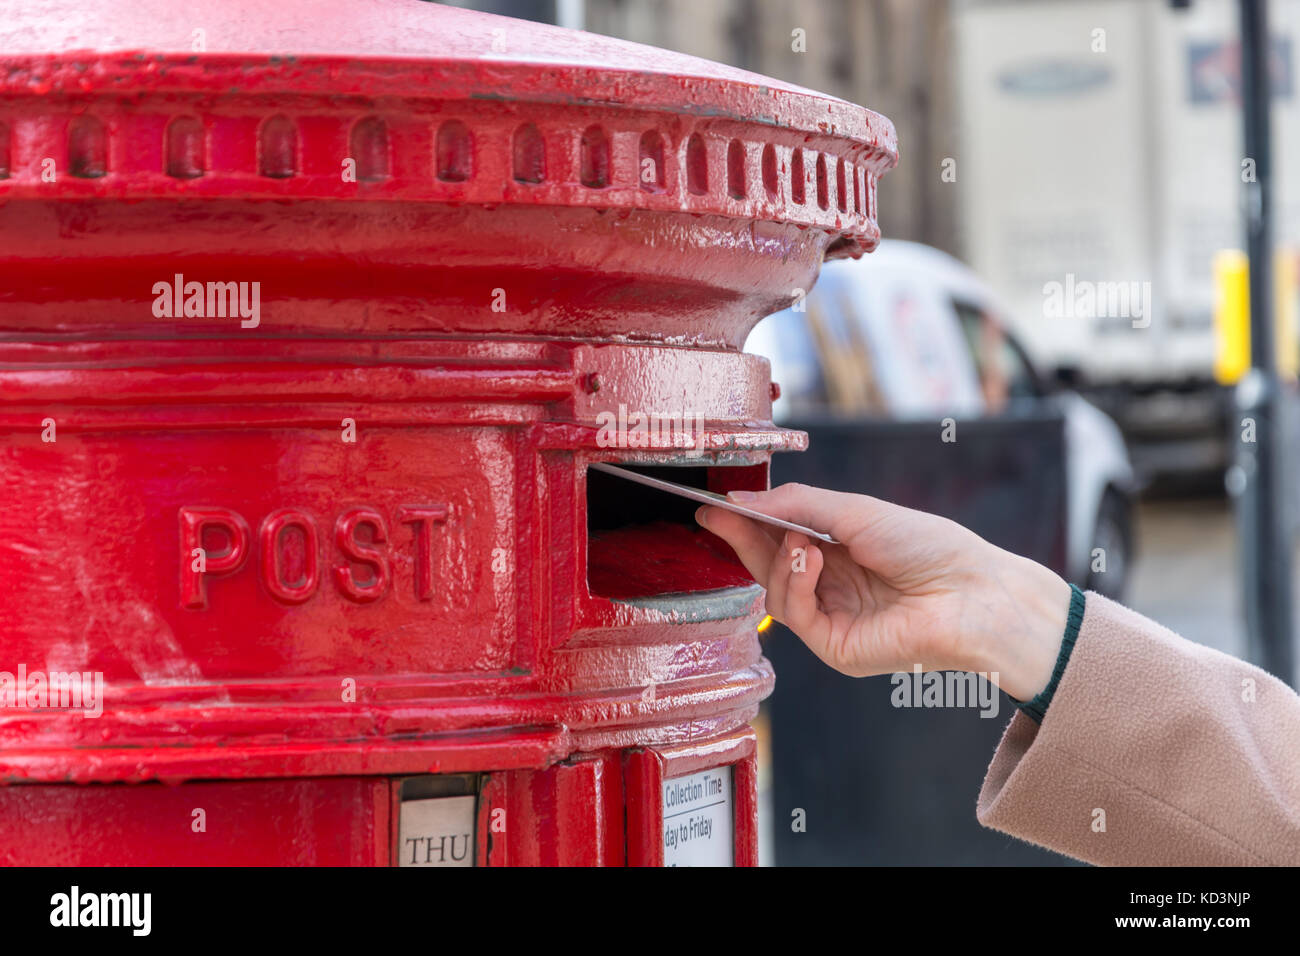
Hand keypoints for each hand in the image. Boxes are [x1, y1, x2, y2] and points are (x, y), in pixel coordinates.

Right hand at [695, 483, 1071, 701]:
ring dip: (781, 561)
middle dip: (743, 539)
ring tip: (804, 542)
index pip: (779, 538)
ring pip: (775, 594)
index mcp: (839, 551)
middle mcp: (832, 586)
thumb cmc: (926, 546)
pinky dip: (796, 583)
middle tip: (717, 515)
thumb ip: (794, 505)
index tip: (714, 505)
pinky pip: (794, 616)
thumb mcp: (853, 511)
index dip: (746, 522)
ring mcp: (833, 619)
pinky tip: (814, 561)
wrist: (970, 592)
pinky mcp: (836, 648)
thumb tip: (740, 500)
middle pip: (769, 566)